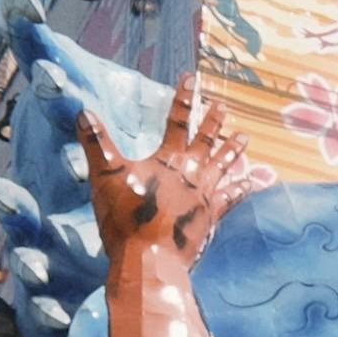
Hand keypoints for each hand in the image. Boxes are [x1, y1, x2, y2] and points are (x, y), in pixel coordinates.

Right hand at [75, 83, 257, 262]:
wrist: (149, 258)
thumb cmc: (125, 218)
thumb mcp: (104, 177)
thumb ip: (96, 144)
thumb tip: (83, 112)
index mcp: (168, 159)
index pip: (177, 120)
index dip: (183, 98)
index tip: (191, 78)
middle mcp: (191, 172)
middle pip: (206, 139)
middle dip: (213, 121)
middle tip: (222, 106)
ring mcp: (204, 194)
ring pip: (223, 165)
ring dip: (233, 149)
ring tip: (245, 137)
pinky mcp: (211, 216)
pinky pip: (232, 197)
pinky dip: (243, 188)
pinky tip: (254, 181)